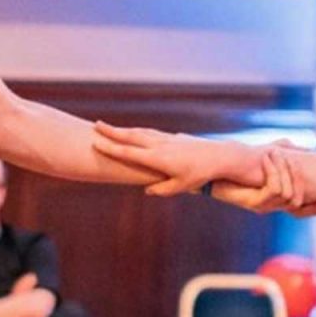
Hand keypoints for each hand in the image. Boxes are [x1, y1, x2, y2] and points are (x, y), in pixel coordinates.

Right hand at [92, 121, 262, 196]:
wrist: (220, 157)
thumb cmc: (200, 175)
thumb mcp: (180, 186)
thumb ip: (162, 189)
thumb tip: (147, 191)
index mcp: (158, 158)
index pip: (129, 153)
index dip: (111, 149)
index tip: (96, 143)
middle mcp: (159, 145)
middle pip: (131, 137)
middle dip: (112, 131)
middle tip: (95, 125)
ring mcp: (166, 139)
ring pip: (140, 132)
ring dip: (124, 130)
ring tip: (109, 127)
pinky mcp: (173, 137)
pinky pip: (151, 133)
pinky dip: (138, 131)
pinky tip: (133, 132)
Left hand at [212, 147, 315, 216]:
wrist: (217, 169)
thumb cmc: (241, 162)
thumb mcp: (269, 154)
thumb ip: (287, 151)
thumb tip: (306, 149)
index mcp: (278, 199)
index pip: (305, 211)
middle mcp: (272, 206)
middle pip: (298, 201)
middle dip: (298, 178)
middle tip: (293, 158)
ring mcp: (263, 207)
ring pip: (286, 194)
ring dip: (284, 171)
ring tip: (276, 153)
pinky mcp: (254, 204)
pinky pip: (273, 189)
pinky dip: (273, 172)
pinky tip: (266, 158)